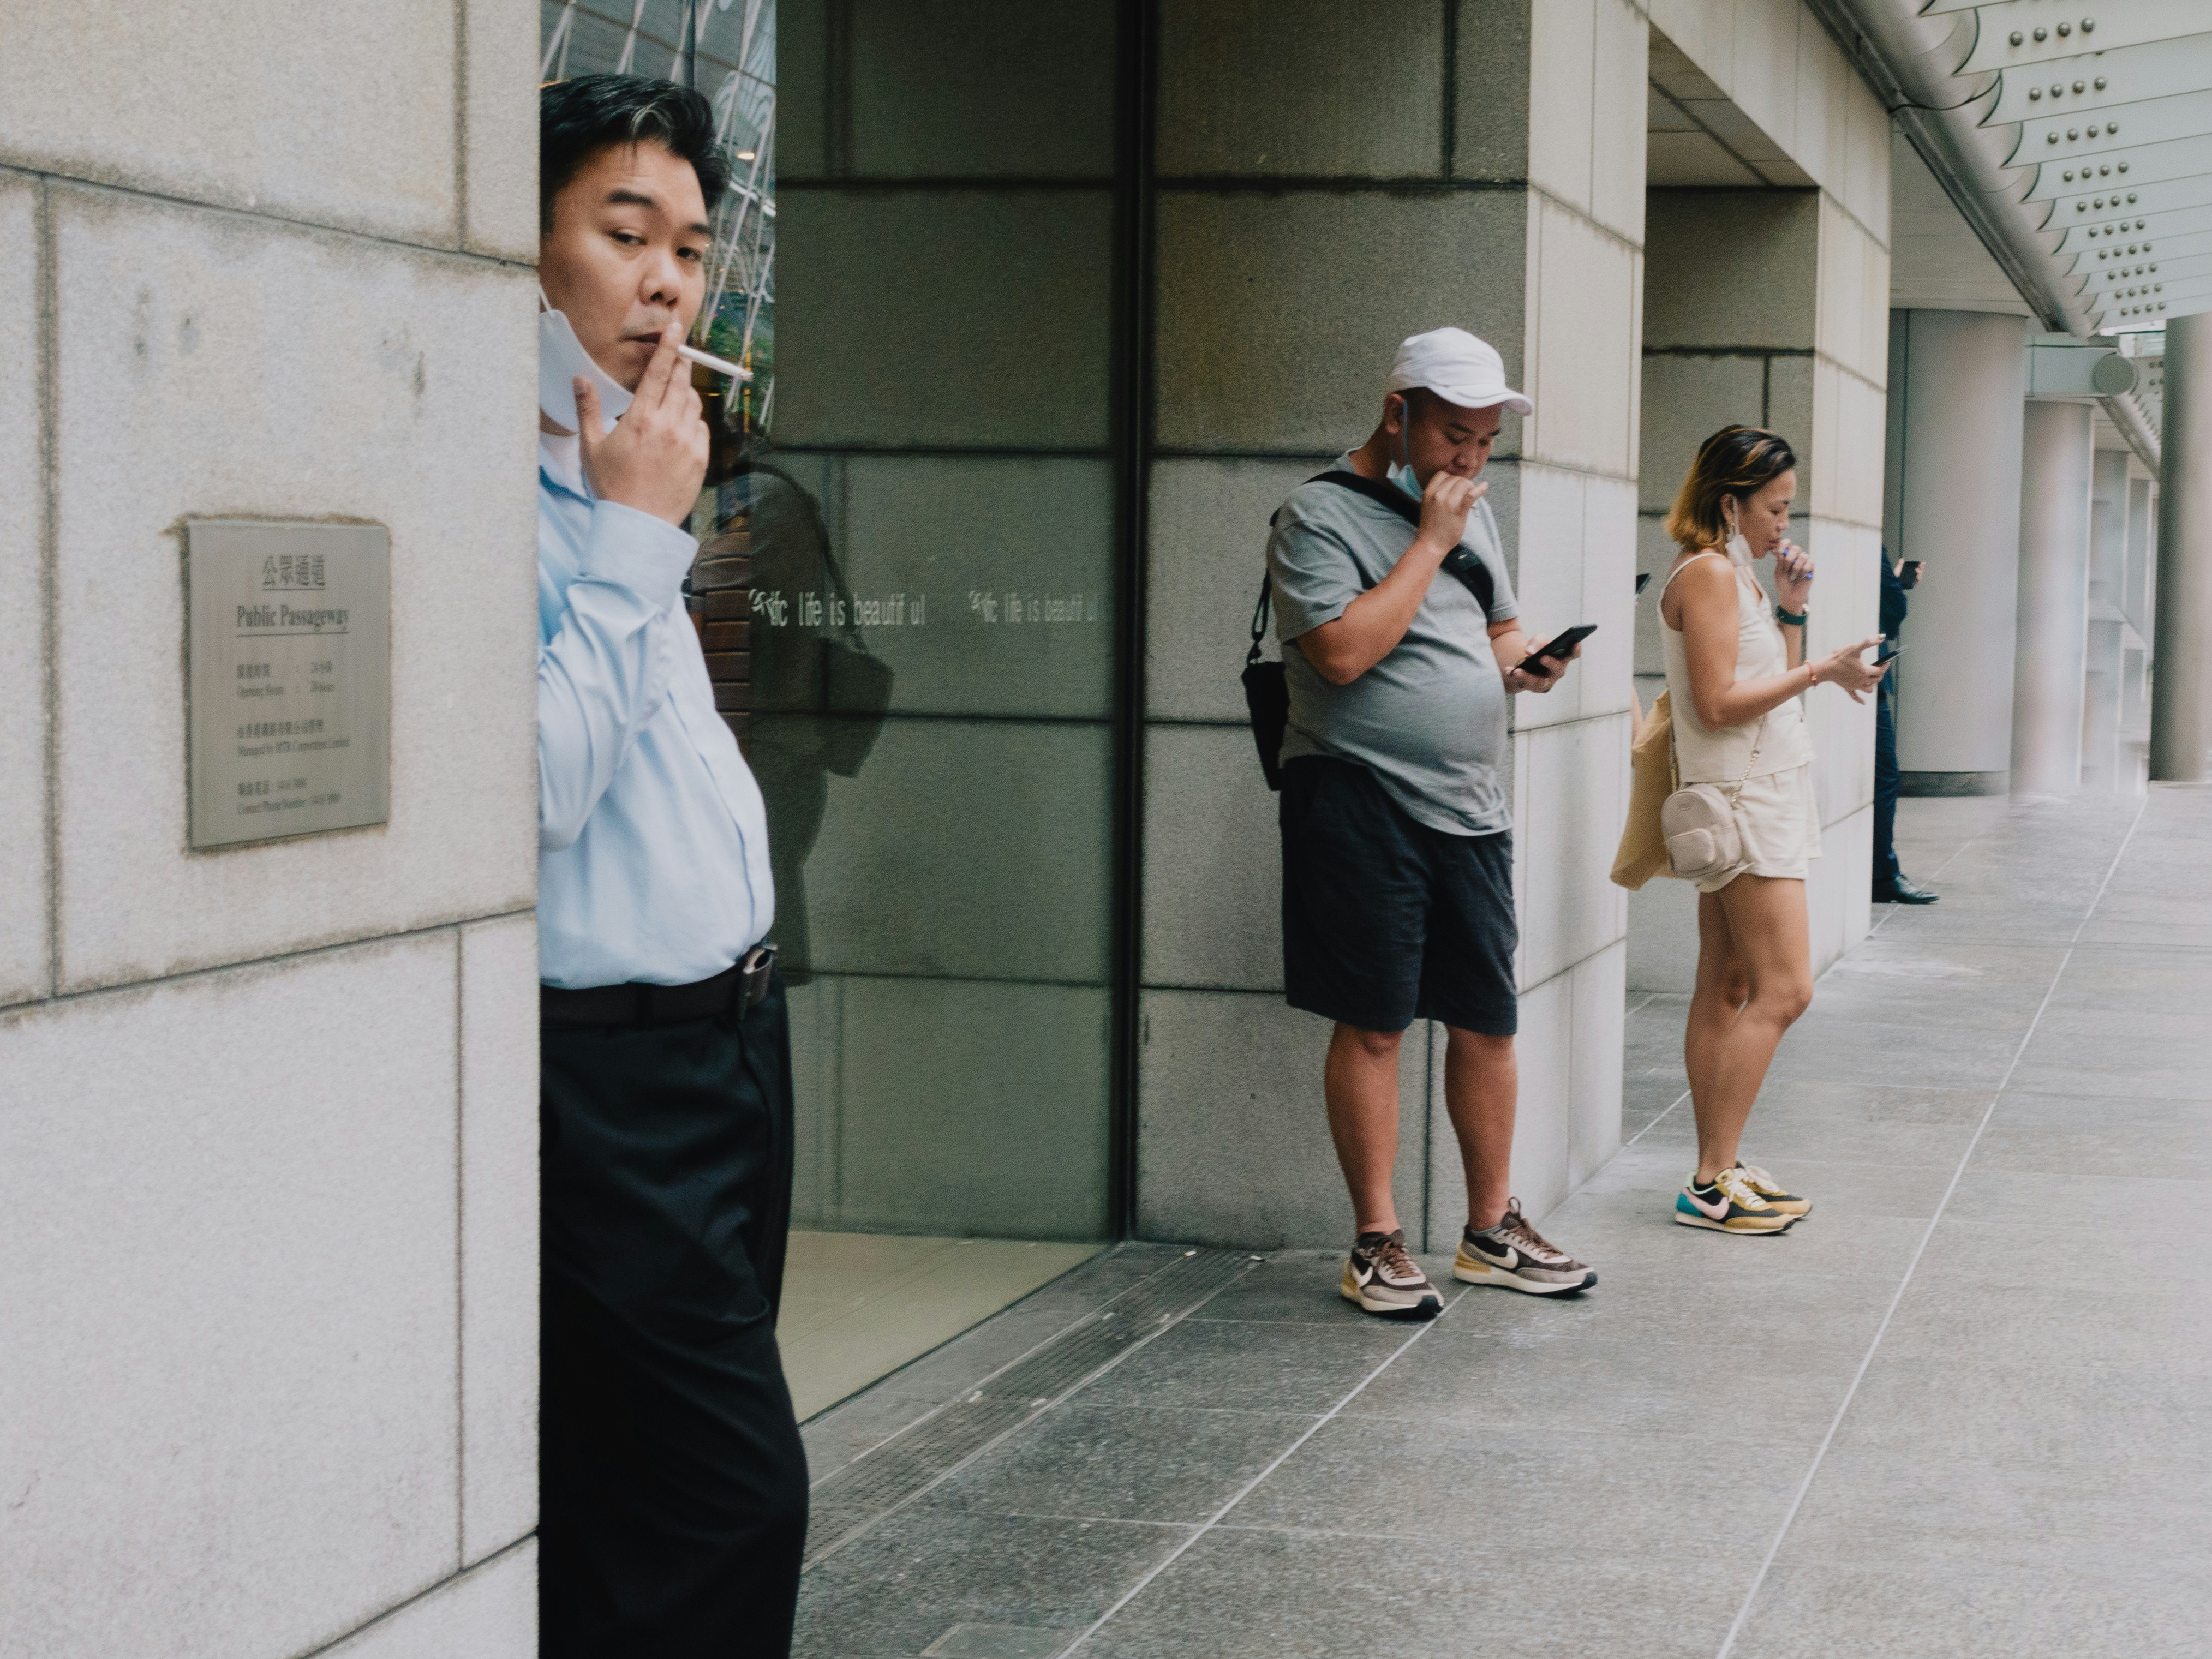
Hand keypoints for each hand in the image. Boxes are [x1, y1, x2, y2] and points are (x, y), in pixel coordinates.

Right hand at [575, 327, 709, 525]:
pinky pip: (702, 428)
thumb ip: (587, 408)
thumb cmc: (611, 486)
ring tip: (672, 399)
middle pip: (682, 381)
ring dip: (685, 394)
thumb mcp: (591, 446)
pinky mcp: (701, 459)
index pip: (659, 372)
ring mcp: (688, 442)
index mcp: (641, 418)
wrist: (638, 523)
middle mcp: (669, 426)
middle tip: (679, 355)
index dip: (668, 347)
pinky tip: (679, 429)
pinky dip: (693, 422)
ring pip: (694, 404)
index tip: (676, 328)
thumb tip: (580, 378)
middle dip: (681, 364)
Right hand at [1415, 471, 1486, 555]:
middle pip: (1456, 478)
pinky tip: (1484, 486)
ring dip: (1470, 488)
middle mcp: (1437, 494)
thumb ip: (1438, 493)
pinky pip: (1471, 494)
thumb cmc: (1431, 526)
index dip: (1451, 479)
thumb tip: (1455, 485)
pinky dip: (1479, 489)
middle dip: (1463, 484)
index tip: (1455, 488)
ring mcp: (1448, 501)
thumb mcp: (1429, 504)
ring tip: (1470, 497)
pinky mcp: (1458, 510)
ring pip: (1464, 483)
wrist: (1431, 544)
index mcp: (1428, 491)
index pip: (1443, 474)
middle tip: (1465, 495)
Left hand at [1505, 639, 1579, 693]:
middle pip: (1557, 670)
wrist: (1526, 660)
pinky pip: (1524, 684)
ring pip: (1539, 682)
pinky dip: (1515, 676)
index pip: (1573, 654)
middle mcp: (1557, 672)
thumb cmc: (1539, 649)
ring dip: (1527, 676)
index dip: (1576, 650)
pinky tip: (1508, 670)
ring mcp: (1546, 682)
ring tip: (1517, 671)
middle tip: (1542, 658)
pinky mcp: (1533, 687)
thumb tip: (1530, 652)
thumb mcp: (1538, 640)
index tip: (1575, 643)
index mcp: (1563, 658)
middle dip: (1551, 663)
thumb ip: (1537, 642)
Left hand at [1774, 540, 1813, 611]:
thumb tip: (1778, 551)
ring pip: (1803, 556)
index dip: (1784, 544)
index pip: (1787, 543)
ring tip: (1793, 576)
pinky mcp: (1811, 567)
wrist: (1790, 596)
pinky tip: (1801, 577)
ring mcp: (1804, 561)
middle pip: (1796, 548)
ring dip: (1796, 568)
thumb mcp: (1778, 573)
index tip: (1780, 551)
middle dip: (1789, 559)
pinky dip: (1803, 572)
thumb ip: (1779, 562)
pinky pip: (1809, 564)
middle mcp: (1796, 556)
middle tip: (1786, 569)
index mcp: (1786, 555)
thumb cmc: (1783, 584)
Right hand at [1815, 636, 1889, 702]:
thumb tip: (1882, 637)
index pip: (1880, 670)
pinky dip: (1860, 700)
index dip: (1885, 666)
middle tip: (1879, 668)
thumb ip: (1869, 642)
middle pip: (1876, 680)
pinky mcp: (1848, 688)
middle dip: (1880, 674)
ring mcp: (1855, 685)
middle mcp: (1862, 680)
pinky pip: (1855, 696)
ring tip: (1872, 680)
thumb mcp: (1855, 647)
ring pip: (1869, 689)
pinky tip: (1863, 703)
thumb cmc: (1839, 658)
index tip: (1887, 662)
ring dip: (1872, 685)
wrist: (1825, 668)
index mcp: (1865, 671)